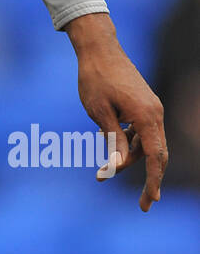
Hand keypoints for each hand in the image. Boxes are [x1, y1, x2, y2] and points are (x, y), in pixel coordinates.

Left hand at [65, 13, 166, 211]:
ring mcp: (151, 107)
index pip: (155, 156)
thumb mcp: (100, 113)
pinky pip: (141, 131)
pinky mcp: (143, 104)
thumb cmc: (95, 79)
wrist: (98, 48)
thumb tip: (119, 167)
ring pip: (147, 143)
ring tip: (104, 171)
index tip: (150, 201)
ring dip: (131, 159)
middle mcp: (154, 112)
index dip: (153, 181)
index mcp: (146, 116)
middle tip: (143, 205)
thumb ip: (113, 140)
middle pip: (157, 154)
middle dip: (150, 179)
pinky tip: (108, 142)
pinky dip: (129, 142)